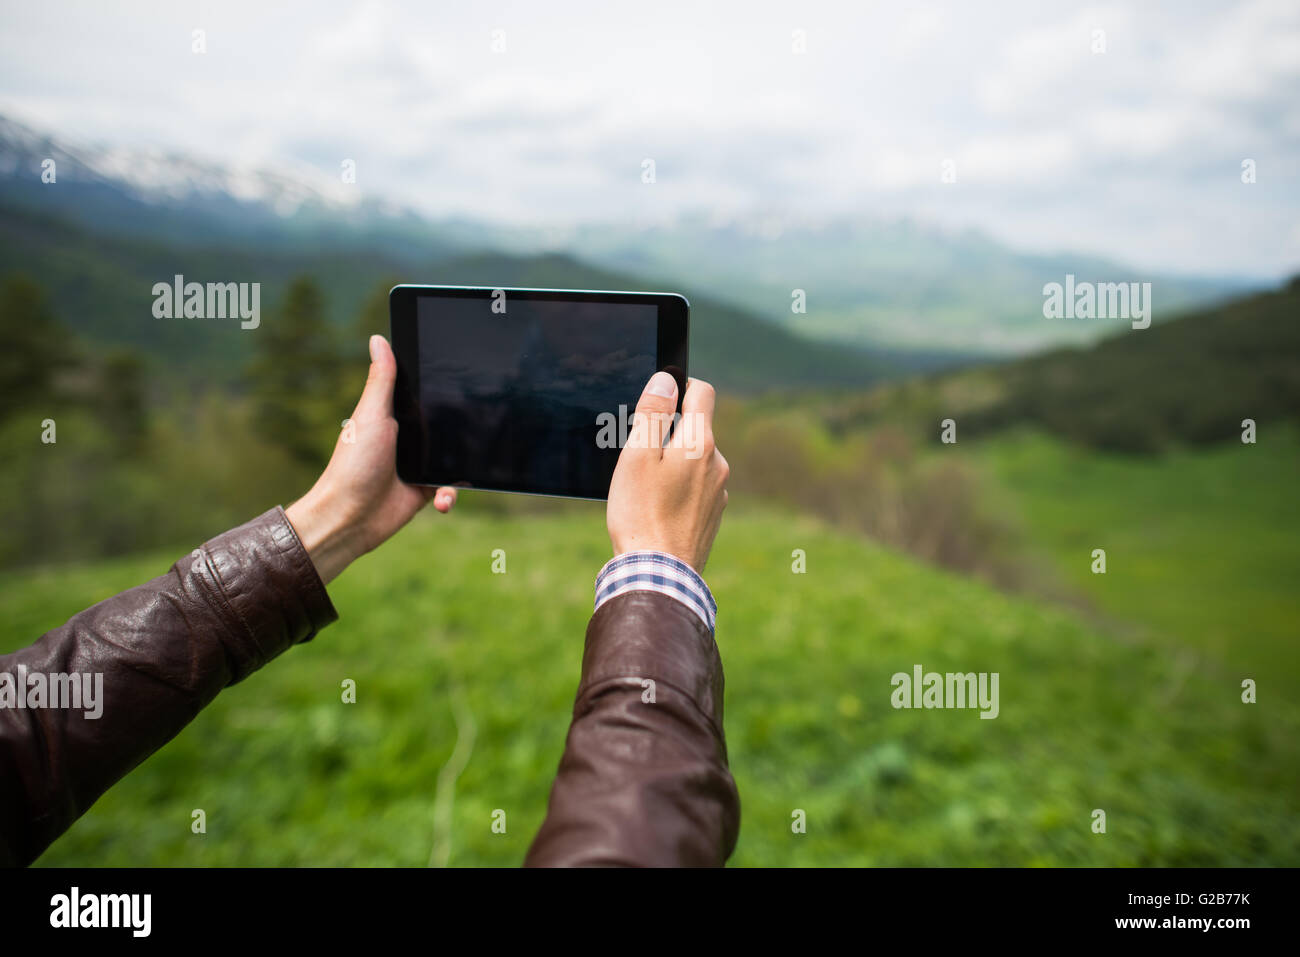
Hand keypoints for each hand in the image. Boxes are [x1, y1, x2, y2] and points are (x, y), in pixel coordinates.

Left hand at [286, 335, 456, 583]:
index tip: (466, 380)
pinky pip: (451, 487)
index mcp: (394, 416)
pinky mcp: (426, 490)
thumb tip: (379, 338)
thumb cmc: (353, 465)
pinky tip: (442, 500)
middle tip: (482, 429)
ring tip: (451, 477)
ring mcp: (418, 465)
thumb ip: (382, 381)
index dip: (442, 389)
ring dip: (460, 469)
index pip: (423, 395)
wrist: (350, 518)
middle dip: (463, 431)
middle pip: (445, 426)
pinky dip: (451, 494)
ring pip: (454, 457)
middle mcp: (408, 438)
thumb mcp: (372, 416)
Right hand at [606, 371, 728, 572]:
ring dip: (674, 464)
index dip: (680, 387)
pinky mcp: (712, 515)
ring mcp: (718, 491)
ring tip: (644, 489)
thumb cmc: (642, 514)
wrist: (660, 575)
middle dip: (670, 432)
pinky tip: (657, 509)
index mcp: (699, 443)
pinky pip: (696, 487)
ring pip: (695, 460)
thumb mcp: (637, 456)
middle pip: (696, 428)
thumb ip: (653, 414)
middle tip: (637, 455)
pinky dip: (678, 489)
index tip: (658, 401)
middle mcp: (717, 464)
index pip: (702, 392)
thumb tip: (666, 380)